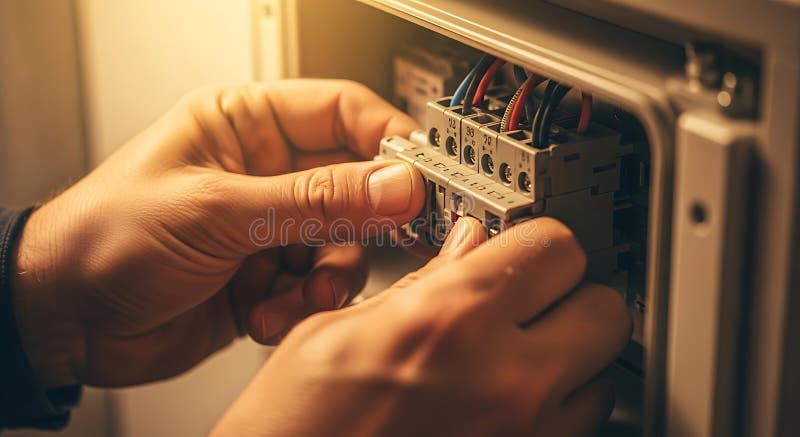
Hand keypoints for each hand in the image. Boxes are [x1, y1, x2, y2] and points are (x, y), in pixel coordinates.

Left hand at [11, 80, 423, 386]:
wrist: (63, 319)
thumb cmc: (104, 238)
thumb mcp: (217, 210)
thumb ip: (314, 202)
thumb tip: (393, 186)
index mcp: (244, 125)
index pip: (341, 113)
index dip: (387, 141)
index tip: (420, 176)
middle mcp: (263, 173)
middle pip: (352, 183)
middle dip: (365, 221)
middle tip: (379, 243)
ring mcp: (267, 226)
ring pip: (342, 243)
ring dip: (328, 275)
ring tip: (298, 293)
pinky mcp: (266, 276)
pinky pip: (315, 286)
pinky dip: (299, 305)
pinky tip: (264, 313)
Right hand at [213, 217, 631, 436]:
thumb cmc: (295, 426)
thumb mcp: (338, 329)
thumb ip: (421, 283)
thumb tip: (467, 248)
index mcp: (448, 323)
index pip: (555, 246)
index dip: (537, 240)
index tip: (524, 247)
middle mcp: (504, 383)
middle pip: (604, 309)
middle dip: (570, 295)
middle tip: (530, 298)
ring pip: (601, 375)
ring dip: (569, 359)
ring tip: (514, 358)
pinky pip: (578, 427)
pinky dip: (555, 409)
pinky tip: (506, 404)